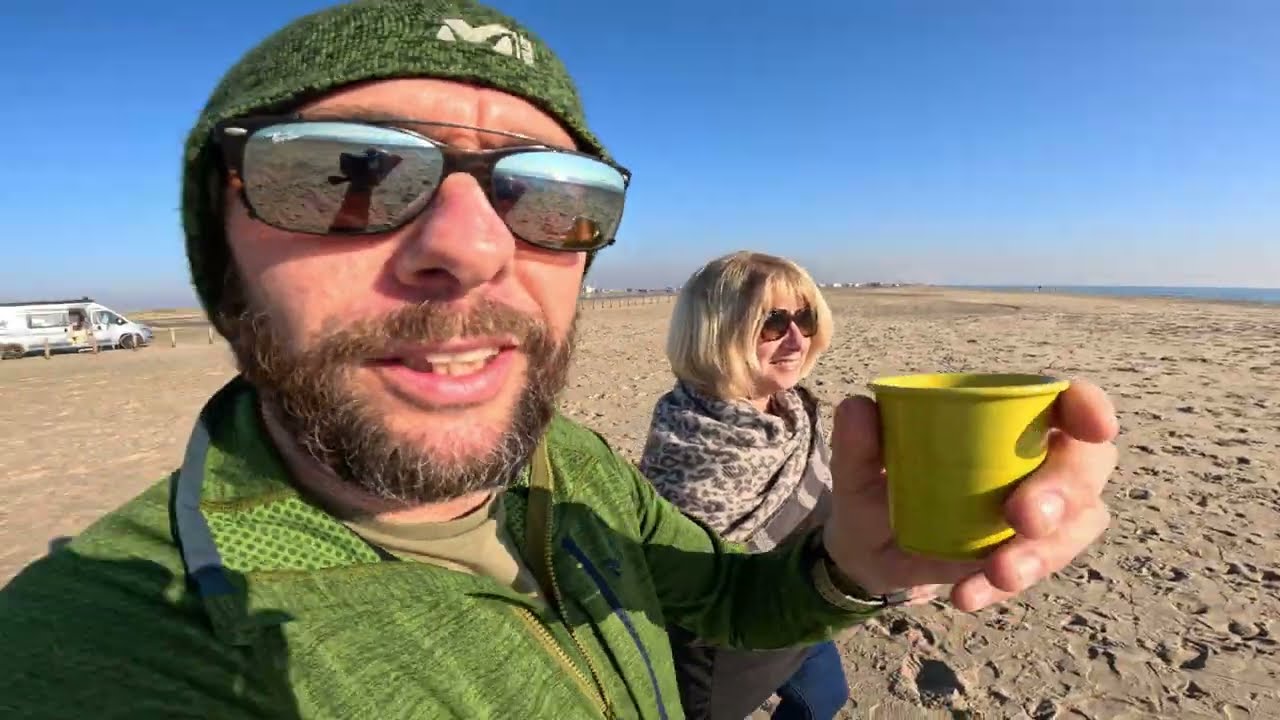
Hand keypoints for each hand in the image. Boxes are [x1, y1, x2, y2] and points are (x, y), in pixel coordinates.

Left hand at [821, 379, 1118, 611]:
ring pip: (1079, 522)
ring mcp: (1045, 510)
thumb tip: (858, 407)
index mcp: (1004, 418)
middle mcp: (1036, 458)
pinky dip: (1004, 584)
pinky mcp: (1034, 553)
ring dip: (1042, 550)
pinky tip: (966, 594)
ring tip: (996, 572)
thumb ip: (855, 444)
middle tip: (1022, 517)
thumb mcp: (856, 474)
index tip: (1095, 426)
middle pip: (1086, 464)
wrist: (869, 555)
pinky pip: (1041, 567)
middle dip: (1064, 491)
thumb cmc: (876, 493)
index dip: (1090, 407)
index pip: (1064, 401)